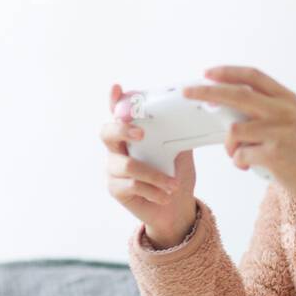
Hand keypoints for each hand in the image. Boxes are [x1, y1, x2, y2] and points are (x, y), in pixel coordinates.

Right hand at [100, 82, 198, 246]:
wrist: (177, 207)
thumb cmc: (176, 175)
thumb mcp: (181, 152)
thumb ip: (177, 134)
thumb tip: (189, 114)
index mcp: (132, 134)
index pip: (119, 113)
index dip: (114, 100)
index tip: (117, 88)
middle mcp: (117, 148)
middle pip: (107, 132)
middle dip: (123, 129)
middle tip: (142, 133)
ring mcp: (113, 168)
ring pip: (128, 165)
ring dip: (155, 175)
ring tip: (173, 184)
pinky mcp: (116, 188)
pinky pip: (133, 185)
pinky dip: (154, 190)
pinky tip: (165, 195)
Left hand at [182, 66, 295, 209]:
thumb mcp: (289, 121)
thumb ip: (264, 109)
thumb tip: (223, 105)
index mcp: (287, 98)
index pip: (253, 76)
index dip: (227, 72)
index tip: (206, 73)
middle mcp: (284, 110)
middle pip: (237, 94)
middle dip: (207, 92)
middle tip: (188, 94)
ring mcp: (280, 131)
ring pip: (234, 130)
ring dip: (229, 146)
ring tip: (240, 155)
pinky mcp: (274, 153)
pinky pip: (239, 154)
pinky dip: (238, 162)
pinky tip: (250, 166)